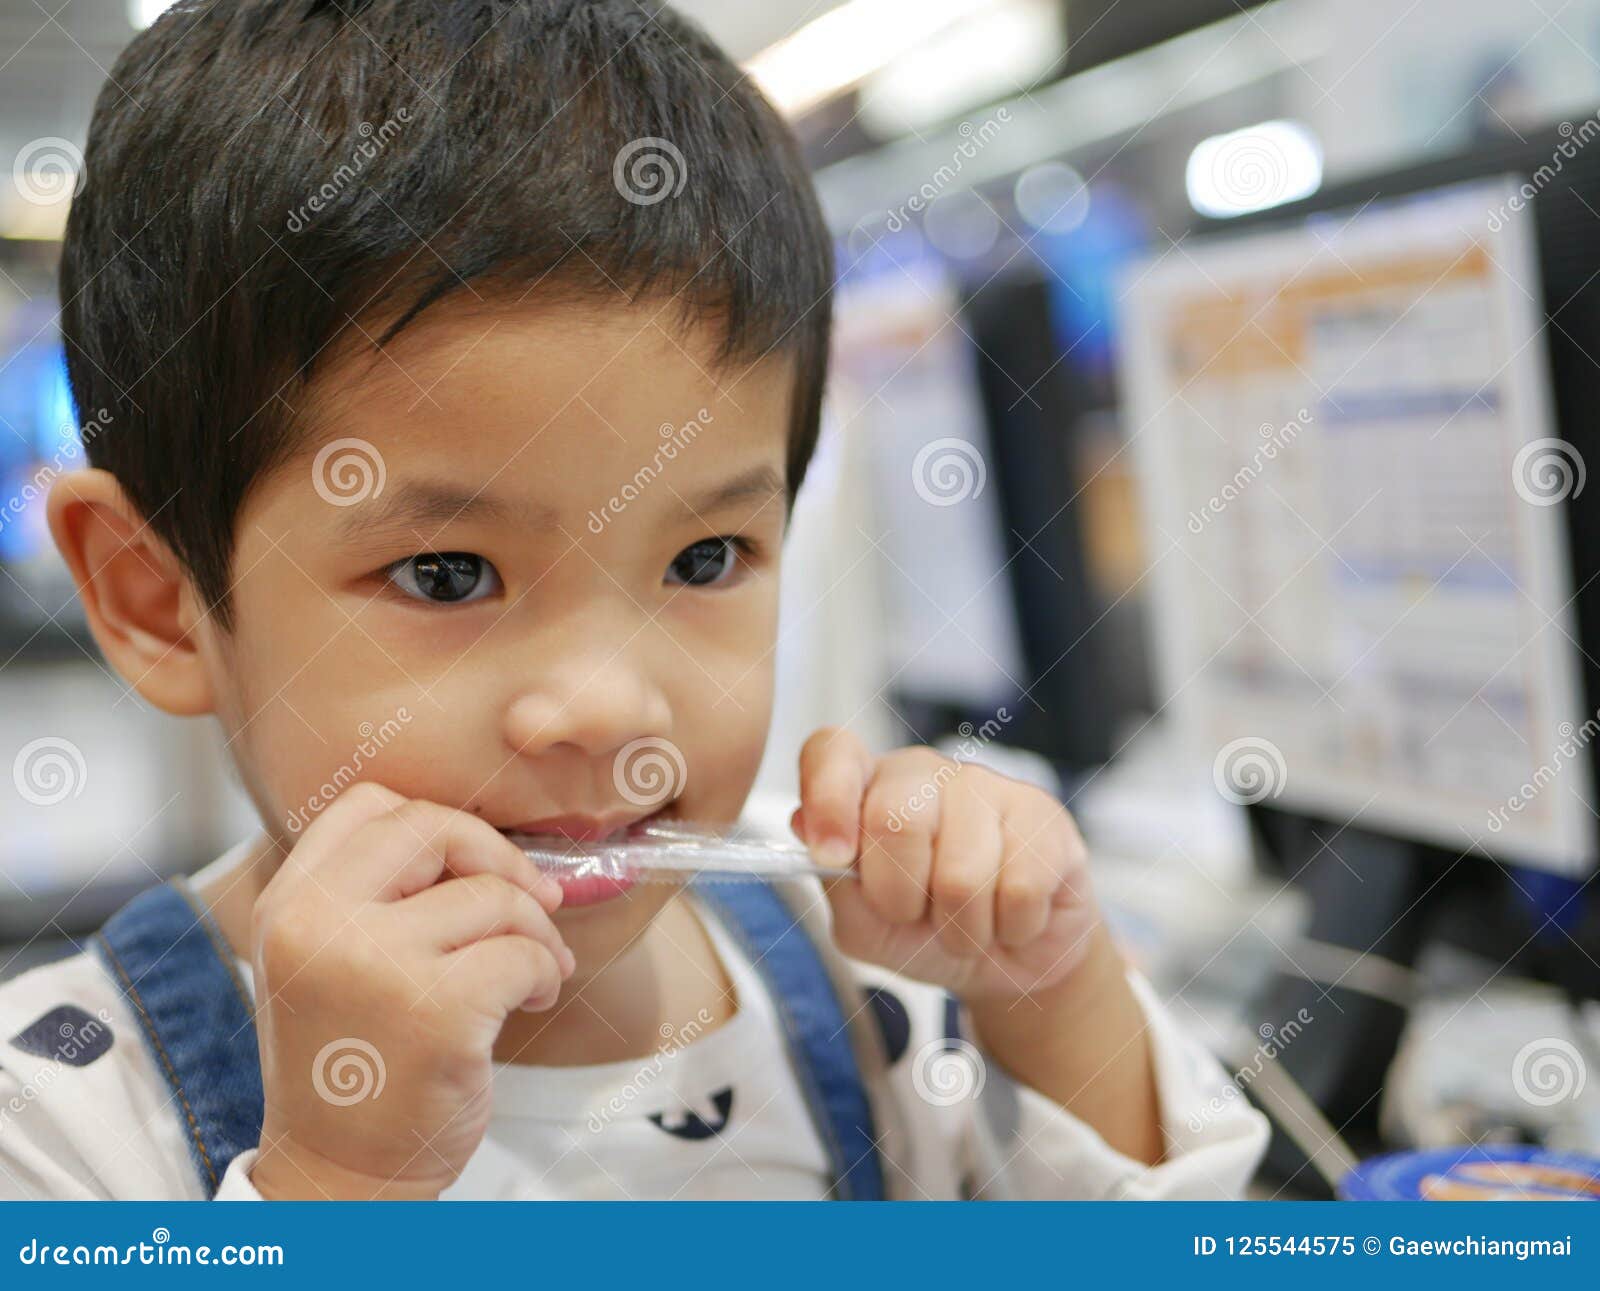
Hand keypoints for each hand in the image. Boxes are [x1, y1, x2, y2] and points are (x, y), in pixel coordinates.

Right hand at [247, 782, 573, 1199]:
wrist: (342, 1180)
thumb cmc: (355, 1063)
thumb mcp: (329, 960)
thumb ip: (377, 892)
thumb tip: (483, 838)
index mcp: (287, 904)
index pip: (369, 803)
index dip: (437, 824)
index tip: (470, 866)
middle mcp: (317, 925)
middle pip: (432, 826)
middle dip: (499, 859)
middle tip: (532, 902)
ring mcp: (374, 966)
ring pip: (493, 896)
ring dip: (535, 932)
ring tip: (528, 974)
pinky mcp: (437, 1012)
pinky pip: (524, 954)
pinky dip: (546, 974)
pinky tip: (530, 1002)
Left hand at [794, 727, 1098, 1001]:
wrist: (1009, 962)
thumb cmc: (929, 933)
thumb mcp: (866, 925)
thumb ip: (837, 884)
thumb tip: (808, 826)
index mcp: (869, 788)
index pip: (833, 752)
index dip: (828, 797)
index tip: (832, 854)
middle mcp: (925, 775)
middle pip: (894, 819)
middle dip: (900, 897)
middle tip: (917, 914)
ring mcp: (989, 787)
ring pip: (961, 873)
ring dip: (962, 928)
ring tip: (970, 922)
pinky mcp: (1045, 817)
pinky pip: (1020, 890)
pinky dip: (1010, 928)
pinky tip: (1011, 917)